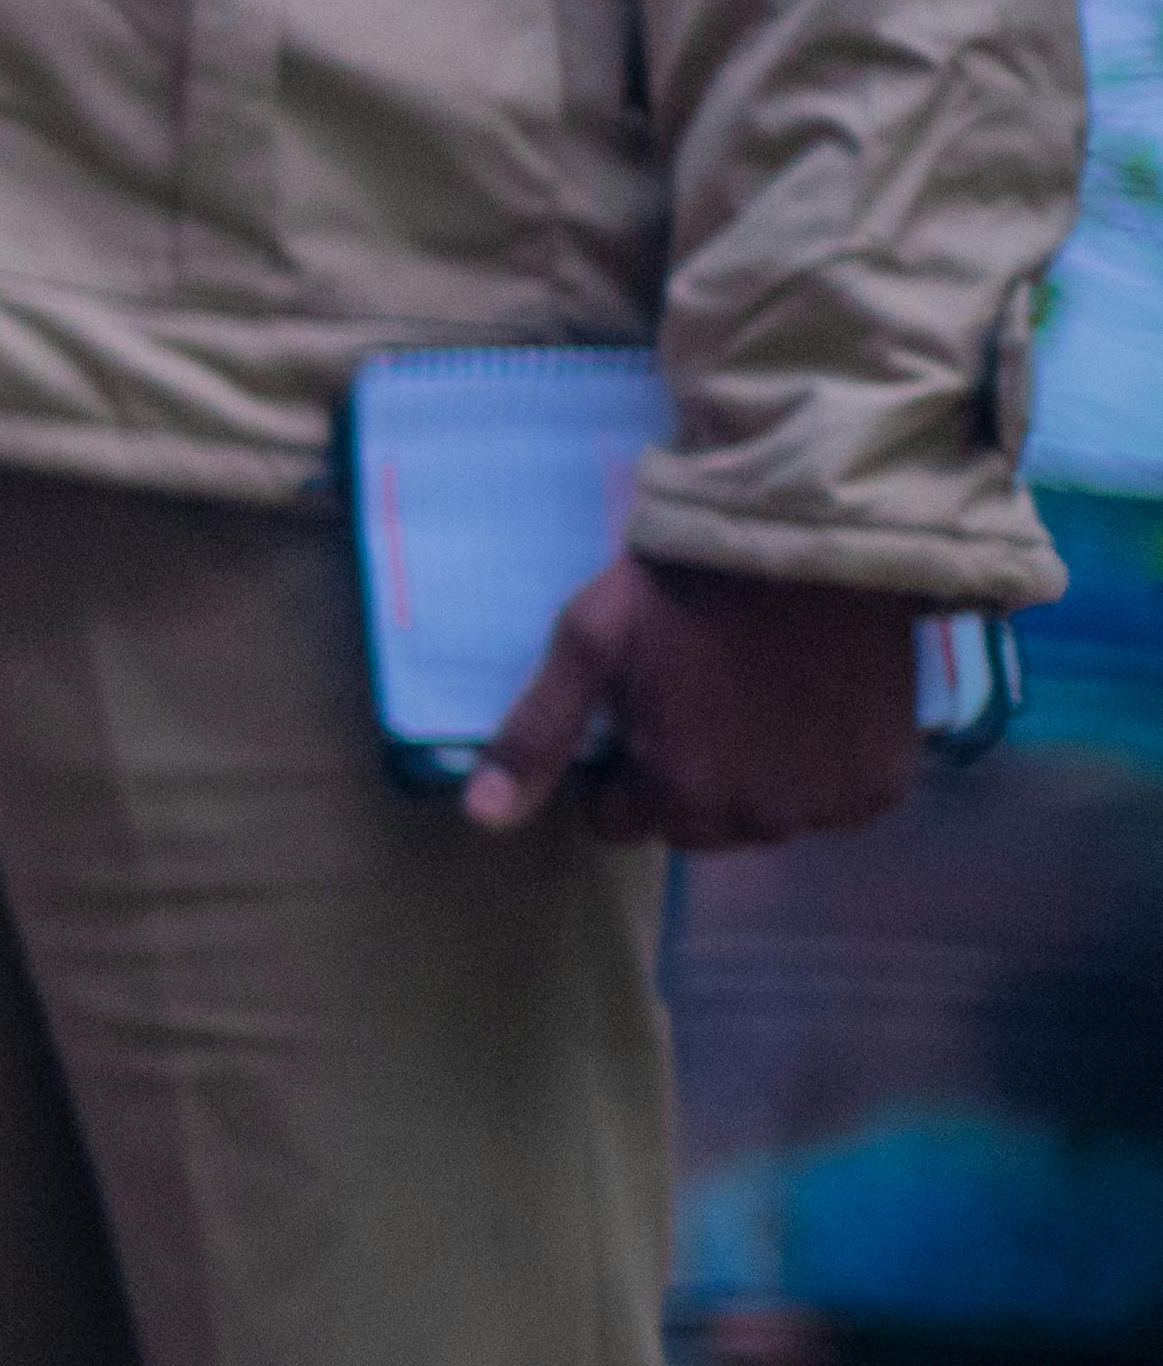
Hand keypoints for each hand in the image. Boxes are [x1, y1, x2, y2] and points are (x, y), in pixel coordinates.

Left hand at [464, 554, 930, 851]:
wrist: (811, 538)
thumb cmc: (685, 587)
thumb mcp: (589, 644)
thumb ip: (538, 737)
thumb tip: (482, 820)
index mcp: (676, 794)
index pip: (617, 822)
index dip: (618, 768)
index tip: (636, 715)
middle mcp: (756, 819)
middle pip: (692, 826)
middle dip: (684, 779)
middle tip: (699, 700)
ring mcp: (826, 807)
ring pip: (762, 818)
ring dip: (752, 779)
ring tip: (755, 700)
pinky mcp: (882, 785)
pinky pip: (833, 801)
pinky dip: (820, 769)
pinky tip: (811, 709)